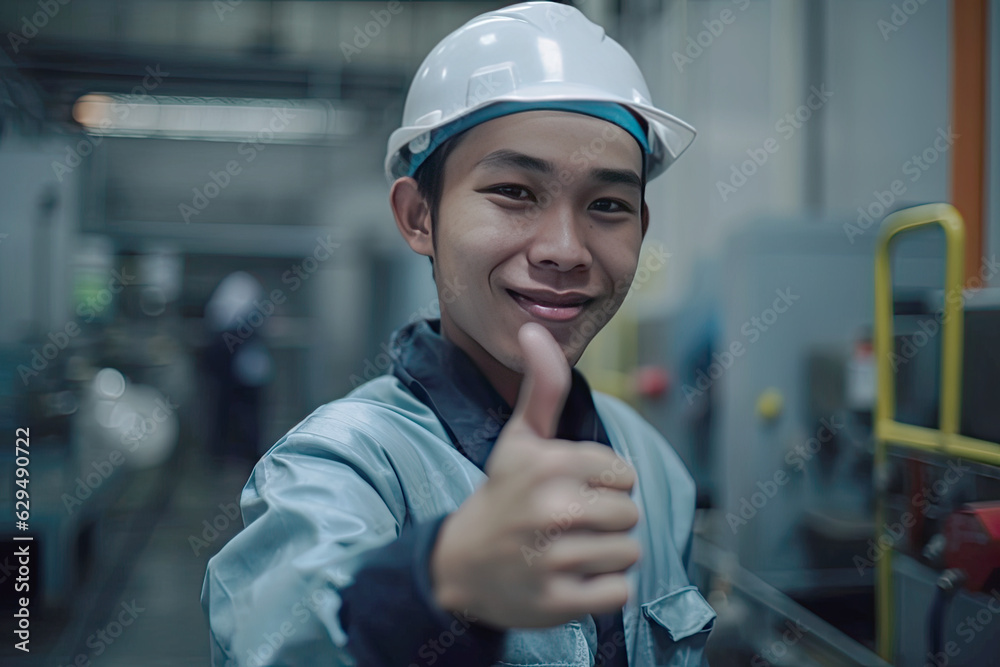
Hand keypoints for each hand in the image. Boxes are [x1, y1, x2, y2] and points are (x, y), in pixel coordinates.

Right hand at [430, 322, 639, 628]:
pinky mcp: (557, 602)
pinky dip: (600, 590)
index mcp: (550, 464)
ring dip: (604, 556)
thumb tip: (534, 329)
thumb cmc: (500, 496)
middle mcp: (552, 509)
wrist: (459, 564)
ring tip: (566, 550)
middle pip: (630, 513)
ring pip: (628, 553)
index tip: (565, 489)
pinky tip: (567, 578)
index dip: (601, 483)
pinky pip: (619, 592)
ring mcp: (553, 558)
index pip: (624, 473)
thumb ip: (542, 386)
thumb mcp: (519, 438)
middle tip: (565, 524)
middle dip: (605, 520)